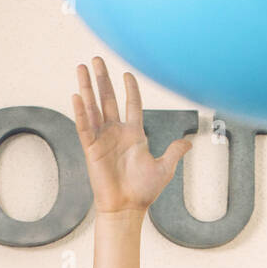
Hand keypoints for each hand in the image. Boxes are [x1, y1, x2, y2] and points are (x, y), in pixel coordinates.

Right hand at [72, 56, 191, 215]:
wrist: (127, 208)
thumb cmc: (144, 191)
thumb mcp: (165, 168)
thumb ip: (174, 152)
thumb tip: (189, 142)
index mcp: (134, 134)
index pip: (132, 104)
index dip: (131, 89)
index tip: (128, 73)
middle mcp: (116, 133)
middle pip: (108, 99)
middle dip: (102, 79)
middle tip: (97, 59)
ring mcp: (102, 139)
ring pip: (93, 107)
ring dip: (87, 88)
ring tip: (81, 67)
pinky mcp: (91, 149)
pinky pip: (85, 127)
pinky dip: (81, 112)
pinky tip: (76, 96)